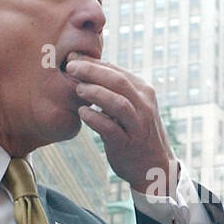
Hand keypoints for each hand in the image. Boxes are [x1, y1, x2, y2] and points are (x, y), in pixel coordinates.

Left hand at [65, 56, 174, 194]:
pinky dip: (94, 119)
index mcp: (144, 91)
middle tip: (70, 67)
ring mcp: (138, 125)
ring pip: (118, 103)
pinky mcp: (128, 144)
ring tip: (77, 89)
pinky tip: (82, 113)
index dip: (94, 63)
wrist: (154, 165)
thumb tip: (88, 66)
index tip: (73, 58)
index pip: (117, 71)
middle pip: (118, 82)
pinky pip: (110, 128)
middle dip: (92, 71)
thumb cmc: (136, 131)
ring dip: (95, 93)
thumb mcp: (133, 105)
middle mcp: (144, 106)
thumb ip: (116, 89)